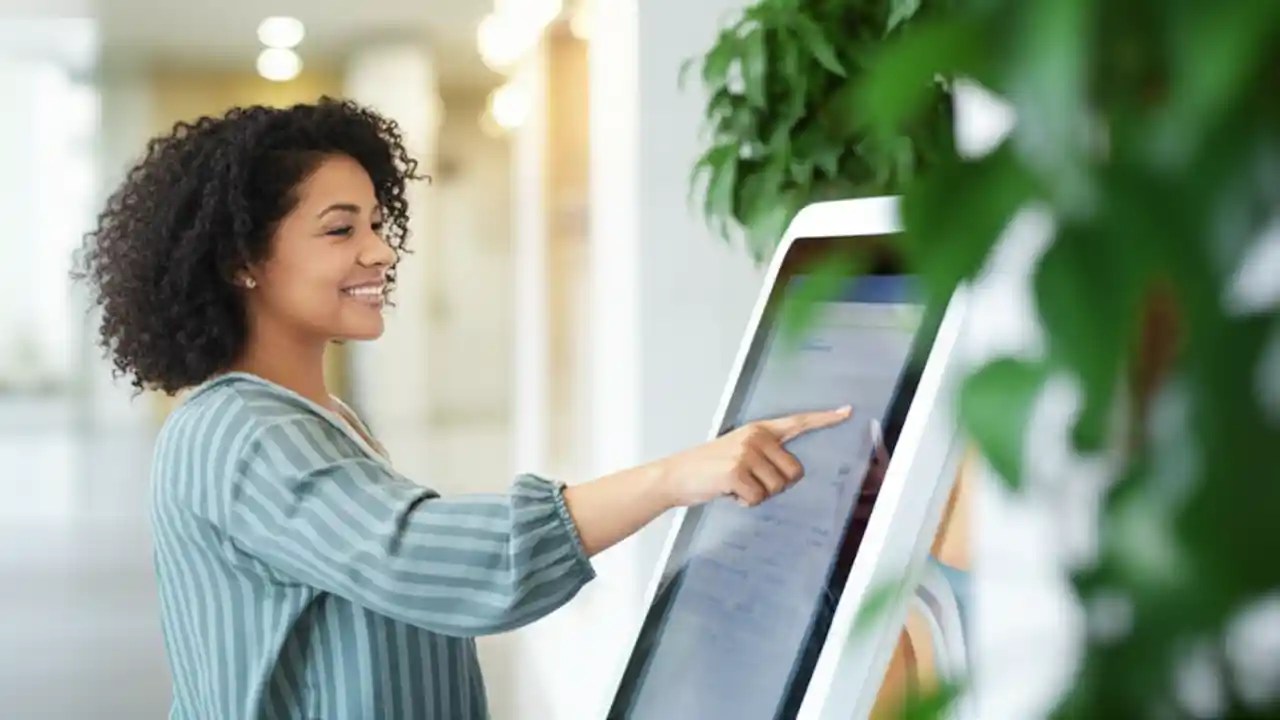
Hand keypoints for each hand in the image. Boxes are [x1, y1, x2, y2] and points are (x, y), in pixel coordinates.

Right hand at [654, 406, 852, 508]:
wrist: (676, 476)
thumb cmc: (709, 469)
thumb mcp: (738, 452)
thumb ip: (764, 455)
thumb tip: (790, 474)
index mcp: (759, 430)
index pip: (798, 422)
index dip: (824, 419)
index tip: (847, 412)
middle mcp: (756, 437)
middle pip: (794, 473)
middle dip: (776, 486)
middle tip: (750, 483)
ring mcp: (746, 452)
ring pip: (777, 488)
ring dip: (758, 495)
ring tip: (735, 486)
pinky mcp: (736, 470)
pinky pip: (758, 498)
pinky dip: (744, 502)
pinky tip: (728, 492)